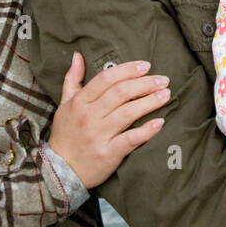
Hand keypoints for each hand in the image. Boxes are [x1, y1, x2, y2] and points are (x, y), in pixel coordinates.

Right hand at [47, 54, 168, 188]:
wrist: (59, 171)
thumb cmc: (65, 134)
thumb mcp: (64, 104)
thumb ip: (72, 79)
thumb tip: (78, 55)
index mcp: (80, 102)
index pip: (106, 78)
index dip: (127, 70)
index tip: (146, 66)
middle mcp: (89, 116)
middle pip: (121, 93)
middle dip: (145, 83)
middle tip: (163, 79)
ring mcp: (99, 135)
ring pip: (128, 113)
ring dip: (150, 102)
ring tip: (166, 95)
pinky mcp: (108, 154)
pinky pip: (131, 139)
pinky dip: (147, 130)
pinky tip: (160, 122)